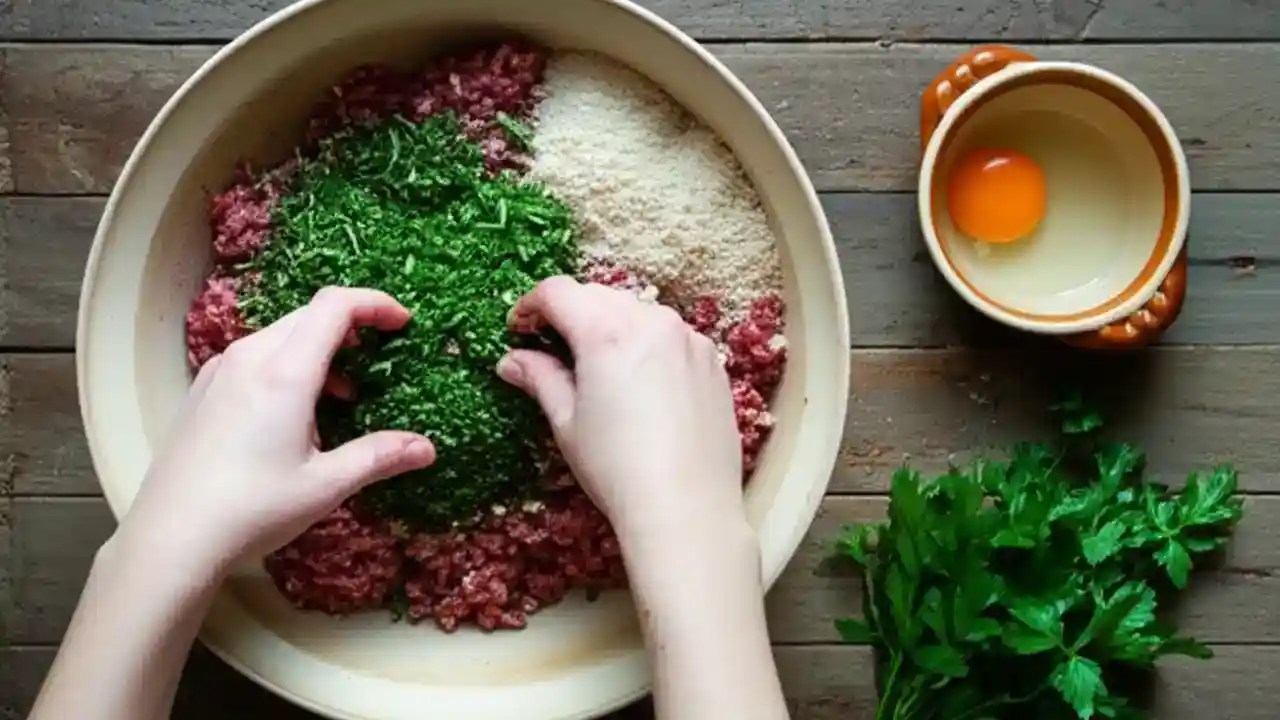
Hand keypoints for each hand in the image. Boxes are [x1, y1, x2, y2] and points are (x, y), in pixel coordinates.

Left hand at [115, 287, 435, 573]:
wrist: (169, 538)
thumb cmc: (252, 510)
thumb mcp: (325, 485)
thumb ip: (378, 457)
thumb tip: (427, 448)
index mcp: (284, 372)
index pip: (335, 306)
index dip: (375, 303)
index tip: (403, 322)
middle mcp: (249, 358)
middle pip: (309, 316)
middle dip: (352, 328)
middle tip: (382, 360)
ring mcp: (220, 372)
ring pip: (281, 336)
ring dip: (320, 351)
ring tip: (344, 397)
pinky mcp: (204, 391)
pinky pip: (256, 358)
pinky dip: (290, 367)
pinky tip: (296, 415)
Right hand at [498, 276, 744, 542]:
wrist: (687, 508)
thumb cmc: (617, 468)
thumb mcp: (567, 422)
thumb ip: (540, 378)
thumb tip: (512, 361)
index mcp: (607, 331)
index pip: (559, 292)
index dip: (530, 305)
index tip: (518, 328)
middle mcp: (652, 322)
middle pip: (599, 296)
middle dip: (570, 313)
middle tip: (550, 346)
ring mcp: (689, 340)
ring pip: (638, 311)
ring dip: (610, 324)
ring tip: (596, 365)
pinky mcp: (712, 362)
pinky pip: (671, 336)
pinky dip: (647, 343)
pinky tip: (639, 381)